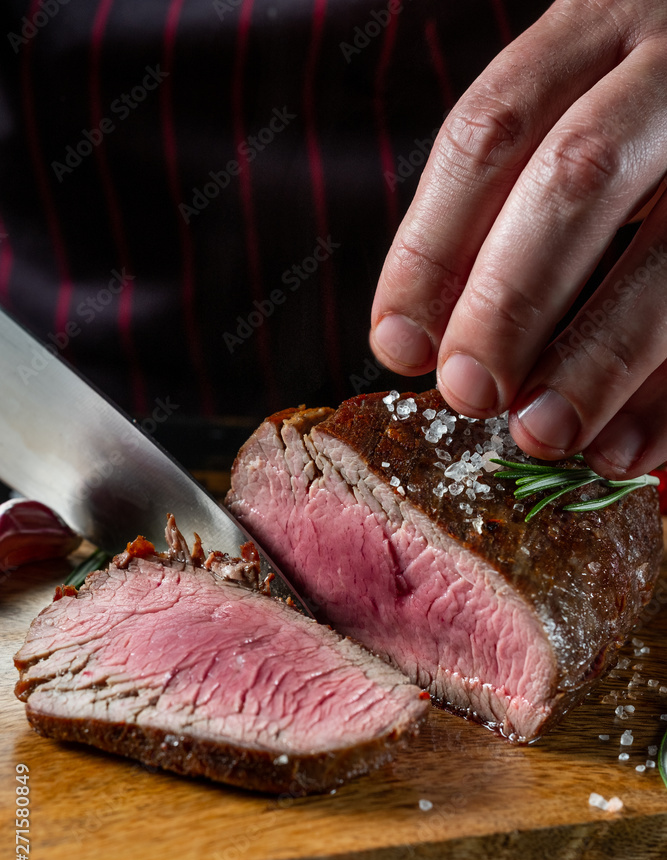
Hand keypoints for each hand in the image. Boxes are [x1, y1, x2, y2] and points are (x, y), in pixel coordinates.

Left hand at [370, 0, 666, 479]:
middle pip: (575, 178)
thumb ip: (500, 203)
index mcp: (596, 25)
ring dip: (599, 359)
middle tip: (470, 391)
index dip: (431, 249)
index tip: (399, 346)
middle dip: (510, 301)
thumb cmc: (632, 115)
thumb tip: (418, 343)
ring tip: (543, 432)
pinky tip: (624, 446)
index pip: (490, 132)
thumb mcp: (567, 112)